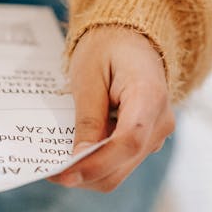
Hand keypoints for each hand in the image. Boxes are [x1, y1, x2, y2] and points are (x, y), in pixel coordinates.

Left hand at [49, 26, 175, 191]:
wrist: (131, 37)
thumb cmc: (108, 48)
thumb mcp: (88, 76)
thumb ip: (87, 118)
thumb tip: (79, 158)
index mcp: (149, 95)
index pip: (128, 141)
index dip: (97, 163)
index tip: (65, 173)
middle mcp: (161, 120)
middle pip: (124, 163)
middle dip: (87, 174)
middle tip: (51, 172)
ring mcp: (157, 132)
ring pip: (122, 169)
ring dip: (90, 171)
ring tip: (59, 162)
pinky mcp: (147, 139)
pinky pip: (122, 161)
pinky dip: (98, 163)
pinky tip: (76, 152)